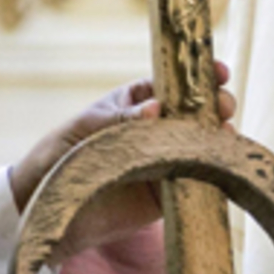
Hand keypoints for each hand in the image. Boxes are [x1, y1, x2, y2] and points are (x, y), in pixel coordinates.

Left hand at [8, 63, 235, 214]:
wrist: (50, 202)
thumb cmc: (64, 151)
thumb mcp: (88, 126)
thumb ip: (121, 118)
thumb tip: (155, 108)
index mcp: (140, 102)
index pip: (176, 84)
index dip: (200, 75)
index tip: (219, 71)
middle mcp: (159, 129)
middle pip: (197, 113)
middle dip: (216, 105)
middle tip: (222, 105)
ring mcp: (166, 160)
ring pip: (202, 145)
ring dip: (218, 137)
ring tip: (224, 133)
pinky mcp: (167, 194)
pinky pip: (195, 181)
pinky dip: (210, 172)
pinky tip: (218, 164)